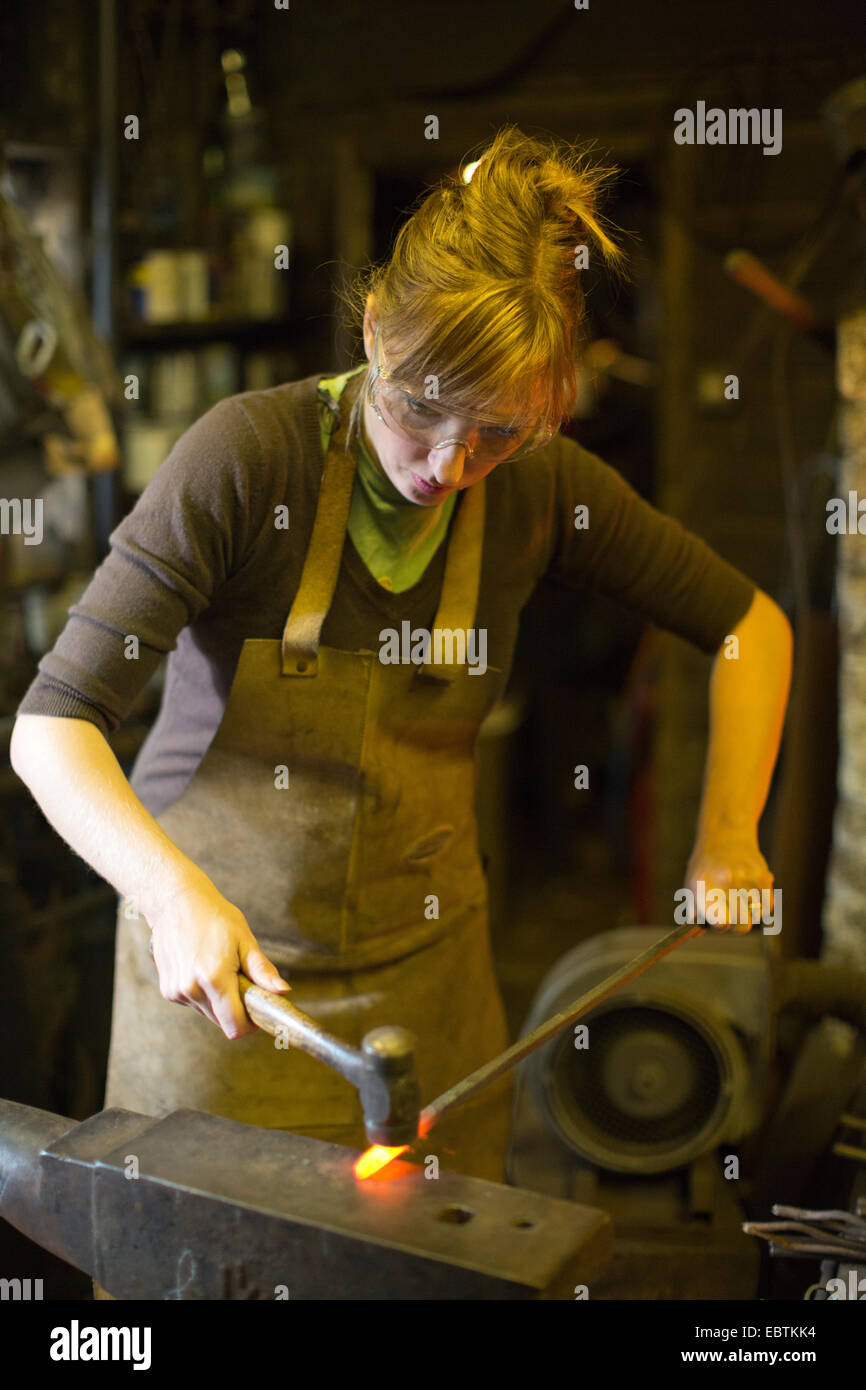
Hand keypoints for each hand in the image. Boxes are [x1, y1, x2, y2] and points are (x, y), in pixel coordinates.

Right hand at [146, 873, 290, 1037]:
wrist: (175, 902)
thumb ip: (262, 971)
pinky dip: (203, 994)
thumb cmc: (213, 916)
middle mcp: (192, 989)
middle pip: (223, 1022)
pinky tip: (202, 968)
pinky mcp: (168, 991)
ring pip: (208, 1014)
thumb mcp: (243, 939)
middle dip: (236, 1009)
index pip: (235, 1026)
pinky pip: (194, 1004)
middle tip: (240, 980)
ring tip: (219, 969)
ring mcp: (177, 992)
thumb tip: (283, 992)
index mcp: (214, 977)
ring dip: (219, 1001)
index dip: (250, 1024)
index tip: (258, 1010)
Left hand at [683, 834, 773, 933]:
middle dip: (738, 925)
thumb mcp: (691, 885)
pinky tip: (751, 891)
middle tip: (732, 913)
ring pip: (757, 916)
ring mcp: (746, 878)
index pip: (719, 922)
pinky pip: (768, 905)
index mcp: (703, 887)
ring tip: (739, 896)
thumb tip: (696, 934)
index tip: (721, 921)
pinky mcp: (762, 875)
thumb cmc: (706, 867)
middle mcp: (725, 882)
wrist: (726, 835)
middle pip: (742, 926)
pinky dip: (762, 903)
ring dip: (751, 912)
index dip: (721, 926)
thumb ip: (695, 912)